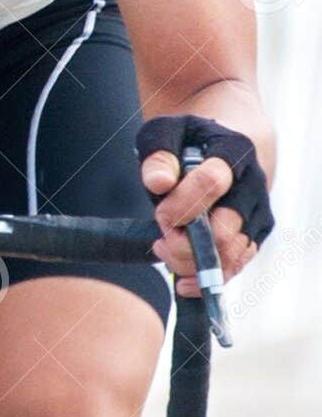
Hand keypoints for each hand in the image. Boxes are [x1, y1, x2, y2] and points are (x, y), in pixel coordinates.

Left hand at [136, 115, 272, 295]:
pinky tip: (181, 281)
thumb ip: (158, 155)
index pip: (212, 182)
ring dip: (190, 263)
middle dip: (184, 243)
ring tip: (165, 248)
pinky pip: (236, 266)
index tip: (160, 213)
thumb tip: (160, 183)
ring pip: (231, 254)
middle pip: (224, 230)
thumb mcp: (165, 135)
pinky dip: (206, 280)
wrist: (223, 141)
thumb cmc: (187, 141)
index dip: (180, 206)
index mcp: (234, 151)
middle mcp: (253, 182)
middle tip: (162, 236)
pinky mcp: (255, 233)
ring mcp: (257, 210)